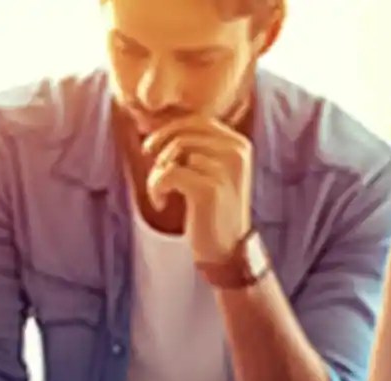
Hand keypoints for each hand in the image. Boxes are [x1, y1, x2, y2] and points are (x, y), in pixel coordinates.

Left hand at [142, 116, 253, 263]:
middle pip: (181, 134)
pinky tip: (162, 204)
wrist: (226, 250)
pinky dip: (156, 189)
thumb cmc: (210, 210)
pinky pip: (167, 174)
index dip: (167, 131)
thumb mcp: (209, 172)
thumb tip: (153, 122)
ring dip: (157, 175)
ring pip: (172, 153)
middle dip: (160, 153)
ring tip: (161, 194)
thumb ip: (193, 147)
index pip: (196, 120)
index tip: (152, 151)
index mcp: (238, 144)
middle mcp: (236, 151)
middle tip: (156, 177)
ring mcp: (225, 169)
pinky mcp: (210, 188)